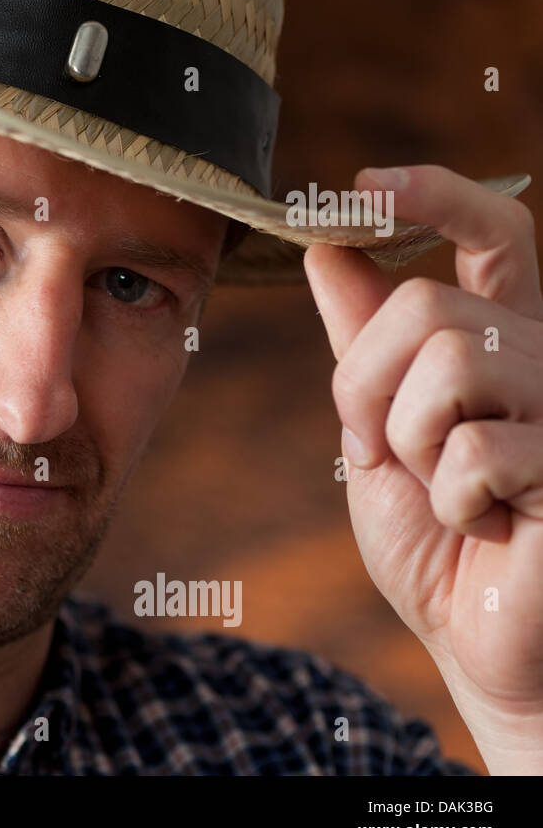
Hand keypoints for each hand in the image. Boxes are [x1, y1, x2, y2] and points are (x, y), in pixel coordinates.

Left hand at [303, 164, 542, 773]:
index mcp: (501, 341)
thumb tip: (327, 248)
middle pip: (429, 304)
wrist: (480, 643)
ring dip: (411, 442)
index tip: (359, 185)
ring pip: (452, 360)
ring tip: (443, 492)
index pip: (494, 231)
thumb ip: (363, 345)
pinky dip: (450, 500)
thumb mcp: (377, 433)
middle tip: (384, 450)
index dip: (435, 194)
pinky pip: (478, 447)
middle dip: (368, 385)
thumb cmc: (435, 544)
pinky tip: (486, 527)